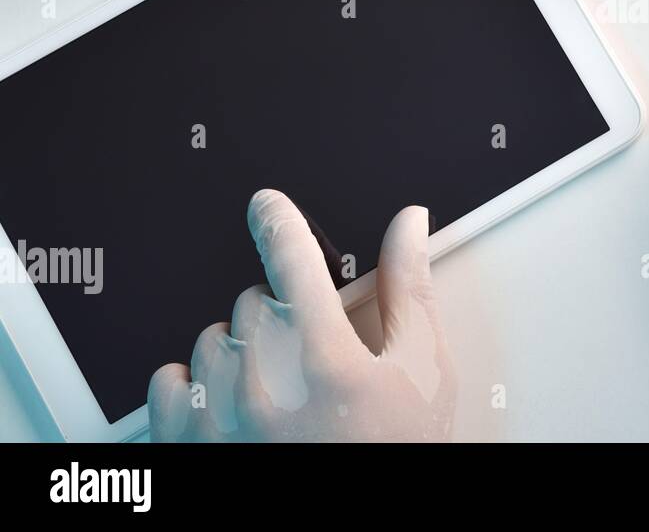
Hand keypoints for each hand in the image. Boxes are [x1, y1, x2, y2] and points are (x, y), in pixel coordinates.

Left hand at [148, 189, 455, 440]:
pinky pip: (170, 383)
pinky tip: (235, 404)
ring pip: (211, 338)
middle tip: (316, 352)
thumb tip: (408, 226)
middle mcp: (264, 386)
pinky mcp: (188, 452)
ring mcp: (220, 423)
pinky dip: (197, 385)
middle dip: (285, 312)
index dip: (279, 220)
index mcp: (326, 359)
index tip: (267, 205)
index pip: (290, 257)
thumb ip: (411, 289)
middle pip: (254, 301)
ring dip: (243, 349)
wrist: (361, 529)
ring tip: (282, 387)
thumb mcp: (422, 374)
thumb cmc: (395, 459)